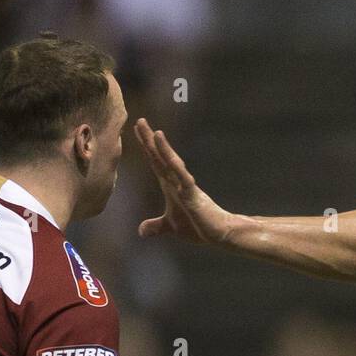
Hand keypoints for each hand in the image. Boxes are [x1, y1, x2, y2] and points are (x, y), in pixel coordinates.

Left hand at [135, 118, 237, 244]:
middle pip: (160, 157)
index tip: (137, 129)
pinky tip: (169, 157)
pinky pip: (182, 177)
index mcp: (170, 186)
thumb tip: (141, 231)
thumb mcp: (170, 227)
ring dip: (162, 148)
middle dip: (149, 140)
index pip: (155, 162)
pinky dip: (175, 166)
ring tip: (154, 132)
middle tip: (140, 120)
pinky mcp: (193, 194)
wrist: (218, 234)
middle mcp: (177, 182)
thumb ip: (156, 226)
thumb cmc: (198, 227)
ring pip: (171, 163)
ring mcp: (185, 186)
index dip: (146, 147)